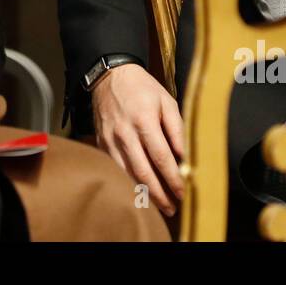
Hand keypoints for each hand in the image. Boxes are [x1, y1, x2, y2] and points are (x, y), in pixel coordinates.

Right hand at [91, 63, 184, 216]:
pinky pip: (116, 169)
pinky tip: (139, 191)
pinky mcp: (101, 143)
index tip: (183, 192)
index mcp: (144, 121)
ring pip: (127, 174)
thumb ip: (177, 129)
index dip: (173, 178)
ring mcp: (110, 140)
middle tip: (172, 208)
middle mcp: (125, 133)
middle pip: (143, 172)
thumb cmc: (141, 88)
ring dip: (143, 193)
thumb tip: (184, 156)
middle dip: (159, 194)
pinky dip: (128, 183)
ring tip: (158, 206)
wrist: (109, 76)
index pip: (161, 158)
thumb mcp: (166, 101)